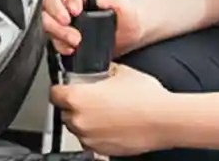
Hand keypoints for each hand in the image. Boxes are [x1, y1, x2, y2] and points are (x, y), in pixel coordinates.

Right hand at [42, 0, 143, 56]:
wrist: (128, 37)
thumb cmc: (127, 17)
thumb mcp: (126, 5)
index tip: (76, 9)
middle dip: (57, 13)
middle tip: (68, 23)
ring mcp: (65, 14)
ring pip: (48, 17)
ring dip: (57, 30)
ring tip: (73, 40)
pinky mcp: (62, 31)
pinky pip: (51, 36)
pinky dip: (59, 43)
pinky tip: (70, 48)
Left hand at [50, 64, 171, 155]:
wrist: (163, 121)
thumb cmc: (145, 98)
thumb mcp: (122, 71)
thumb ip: (105, 70)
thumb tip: (103, 69)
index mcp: (78, 98)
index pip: (55, 93)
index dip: (62, 88)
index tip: (69, 87)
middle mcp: (79, 120)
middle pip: (66, 111)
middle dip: (77, 105)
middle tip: (94, 98)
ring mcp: (89, 138)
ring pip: (79, 127)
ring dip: (87, 120)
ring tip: (108, 111)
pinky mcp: (100, 150)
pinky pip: (92, 140)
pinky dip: (98, 133)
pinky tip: (114, 124)